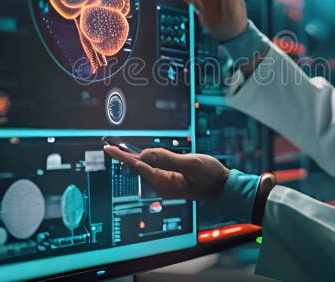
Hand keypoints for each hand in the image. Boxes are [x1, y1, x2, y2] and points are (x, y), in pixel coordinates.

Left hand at [103, 145, 229, 200]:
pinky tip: (144, 156)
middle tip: (110, 146)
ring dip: (136, 157)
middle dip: (125, 156)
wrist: (225, 187)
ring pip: (147, 167)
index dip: (123, 156)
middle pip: (139, 167)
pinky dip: (148, 159)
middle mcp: (163, 184)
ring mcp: (167, 182)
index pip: (138, 166)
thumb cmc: (211, 177)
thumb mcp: (191, 164)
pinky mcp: (173, 179)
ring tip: (122, 150)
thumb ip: (167, 159)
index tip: (109, 149)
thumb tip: (145, 155)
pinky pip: (155, 167)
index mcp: (164, 183)